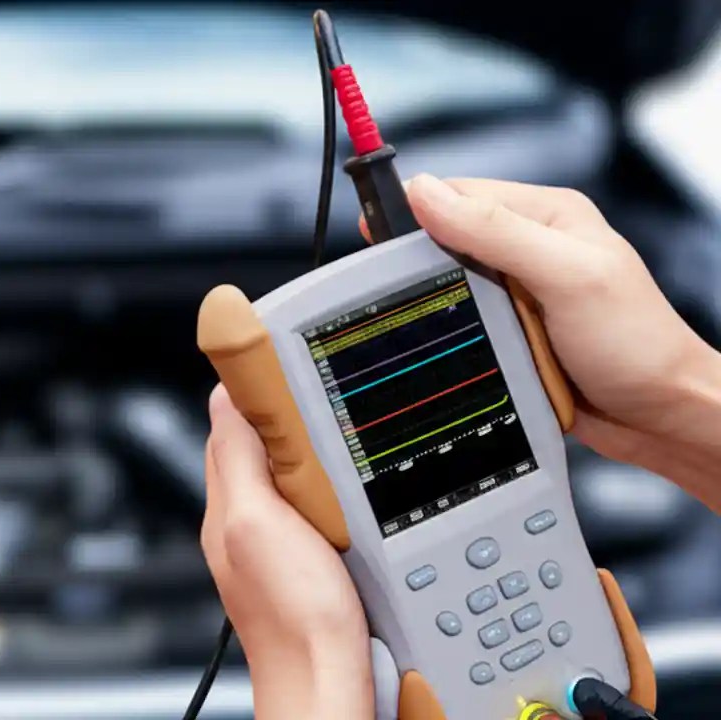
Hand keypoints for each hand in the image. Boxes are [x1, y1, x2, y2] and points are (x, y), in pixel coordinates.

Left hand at [201, 385, 373, 719]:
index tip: (282, 366)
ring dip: (313, 461)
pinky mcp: (310, 570)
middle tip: (321, 403)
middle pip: (259, 454)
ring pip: (291, 483)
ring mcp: (278, 551)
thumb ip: (238, 460)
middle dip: (285, 425)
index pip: (226, 430)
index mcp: (226, 509)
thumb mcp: (257, 521)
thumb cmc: (294, 619)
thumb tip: (223, 397)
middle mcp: (246, 528)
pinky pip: (315, 517)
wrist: (328, 686)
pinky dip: (332, 498)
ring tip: (339, 445)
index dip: (252, 396)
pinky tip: (352, 499)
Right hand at [391, 175, 720, 509]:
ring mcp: (519, 292)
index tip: (374, 236)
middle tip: (394, 291)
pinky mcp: (512, 332)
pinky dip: (449, 336)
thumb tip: (423, 192)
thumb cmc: (635, 343)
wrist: (664, 417)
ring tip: (419, 325)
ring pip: (447, 286)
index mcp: (546, 215)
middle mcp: (530, 247)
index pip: (460, 195)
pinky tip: (441, 349)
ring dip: (434, 306)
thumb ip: (496, 231)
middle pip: (446, 241)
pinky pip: (461, 325)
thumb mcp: (566, 275)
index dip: (414, 211)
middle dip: (420, 264)